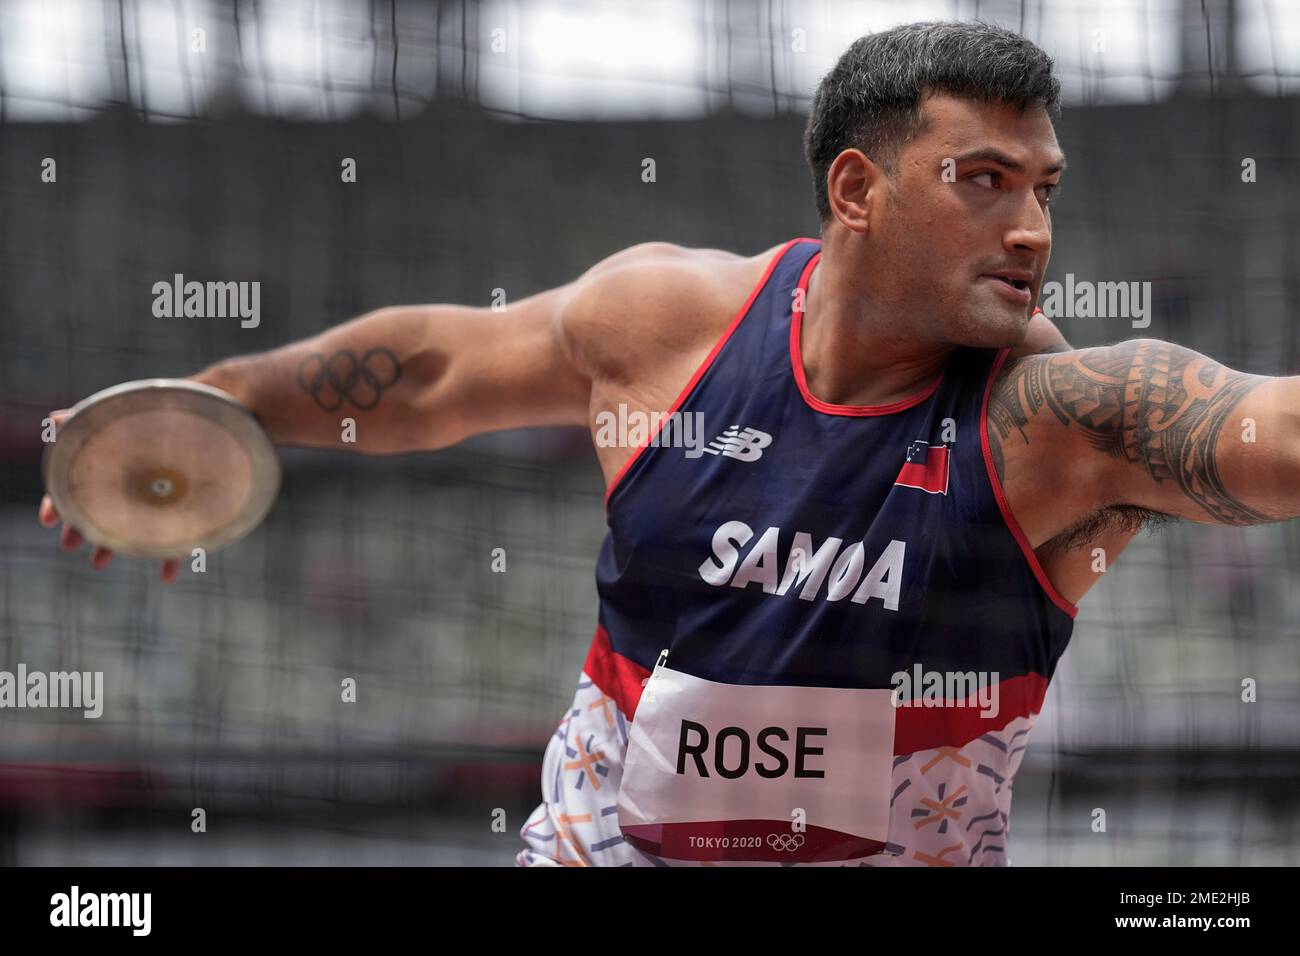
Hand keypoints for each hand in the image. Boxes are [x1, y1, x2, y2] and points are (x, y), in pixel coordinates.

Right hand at [38, 408, 182, 583]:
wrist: (220, 408)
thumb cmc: (170, 410)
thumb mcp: (129, 412)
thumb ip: (92, 417)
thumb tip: (54, 419)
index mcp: (120, 461)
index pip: (82, 485)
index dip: (62, 501)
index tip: (49, 521)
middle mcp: (141, 482)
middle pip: (105, 509)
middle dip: (84, 528)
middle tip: (70, 546)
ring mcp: (167, 498)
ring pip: (139, 528)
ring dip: (118, 546)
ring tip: (98, 564)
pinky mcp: (196, 509)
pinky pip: (185, 539)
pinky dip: (174, 557)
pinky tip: (167, 576)